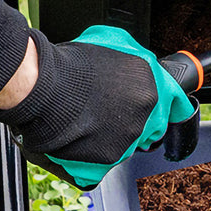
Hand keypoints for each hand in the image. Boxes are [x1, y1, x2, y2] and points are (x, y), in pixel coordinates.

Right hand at [0, 26, 196, 187]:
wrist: (39, 88)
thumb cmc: (68, 65)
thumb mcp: (112, 46)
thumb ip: (136, 63)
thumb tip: (144, 69)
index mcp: (150, 90)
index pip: (171, 106)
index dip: (160, 107)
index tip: (155, 110)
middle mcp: (144, 118)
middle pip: (146, 128)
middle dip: (129, 122)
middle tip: (102, 113)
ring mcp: (126, 141)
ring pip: (124, 146)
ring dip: (109, 139)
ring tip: (83, 123)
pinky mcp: (106, 161)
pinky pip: (103, 164)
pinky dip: (90, 157)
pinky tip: (76, 141)